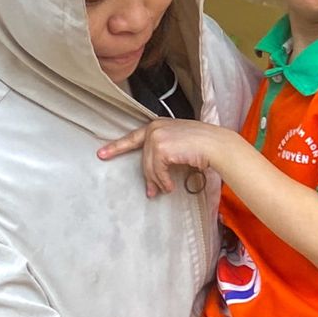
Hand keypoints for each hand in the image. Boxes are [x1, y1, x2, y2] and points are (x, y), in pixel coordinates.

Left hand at [98, 120, 234, 197]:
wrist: (216, 145)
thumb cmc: (203, 146)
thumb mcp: (179, 143)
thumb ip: (164, 150)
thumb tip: (153, 175)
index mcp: (158, 124)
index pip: (133, 137)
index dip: (117, 146)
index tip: (102, 154)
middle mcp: (154, 128)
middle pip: (143, 158)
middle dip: (148, 177)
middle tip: (150, 192)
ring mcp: (156, 137)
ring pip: (149, 167)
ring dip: (158, 181)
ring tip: (166, 189)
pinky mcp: (160, 148)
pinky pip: (156, 171)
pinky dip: (163, 181)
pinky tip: (170, 187)